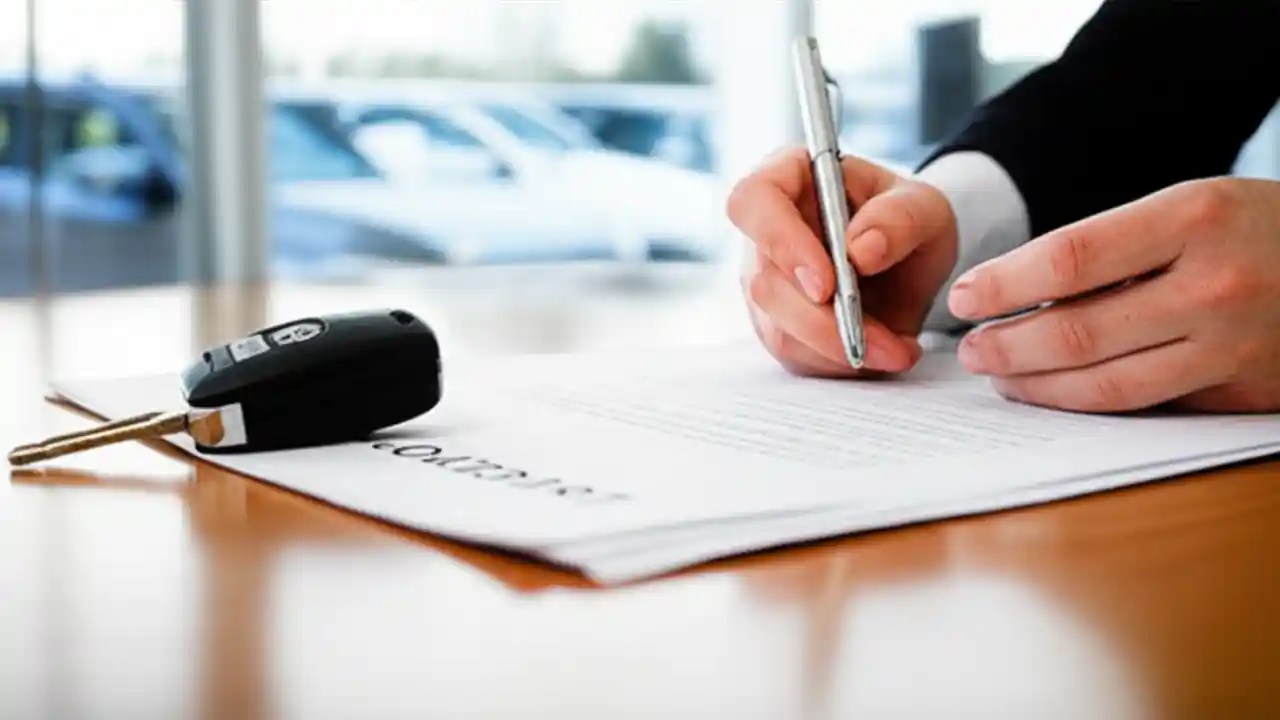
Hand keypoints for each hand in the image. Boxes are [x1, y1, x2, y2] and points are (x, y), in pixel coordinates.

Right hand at [727, 148, 958, 376]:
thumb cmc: (906, 219)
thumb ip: (900, 218)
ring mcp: (766, 282)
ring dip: (840, 348)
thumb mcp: (925, 207)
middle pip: (764, 282)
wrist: (910, 263)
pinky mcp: (778, 325)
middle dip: (823, 321)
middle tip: (883, 340)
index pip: (753, 201)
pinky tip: (880, 352)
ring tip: (897, 348)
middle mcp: (764, 233)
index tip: (825, 283)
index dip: (780, 243)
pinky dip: (840, 362)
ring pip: (779, 328)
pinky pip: (796, 354)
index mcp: (787, 178)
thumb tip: (861, 248)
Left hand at [949, 177, 1279, 412]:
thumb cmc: (1255, 230)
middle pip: (1078, 332)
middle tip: (970, 351)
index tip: (964, 296)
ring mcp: (1233, 347)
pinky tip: (1055, 394)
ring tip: (1000, 376)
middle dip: (1007, 347)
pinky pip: (1148, 406)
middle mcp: (1215, 285)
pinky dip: (1090, 404)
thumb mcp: (1191, 209)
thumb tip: (1016, 297)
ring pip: (1107, 385)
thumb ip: (1113, 250)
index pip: (1070, 258)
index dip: (1004, 284)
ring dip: (1038, 387)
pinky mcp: (1242, 393)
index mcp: (1195, 218)